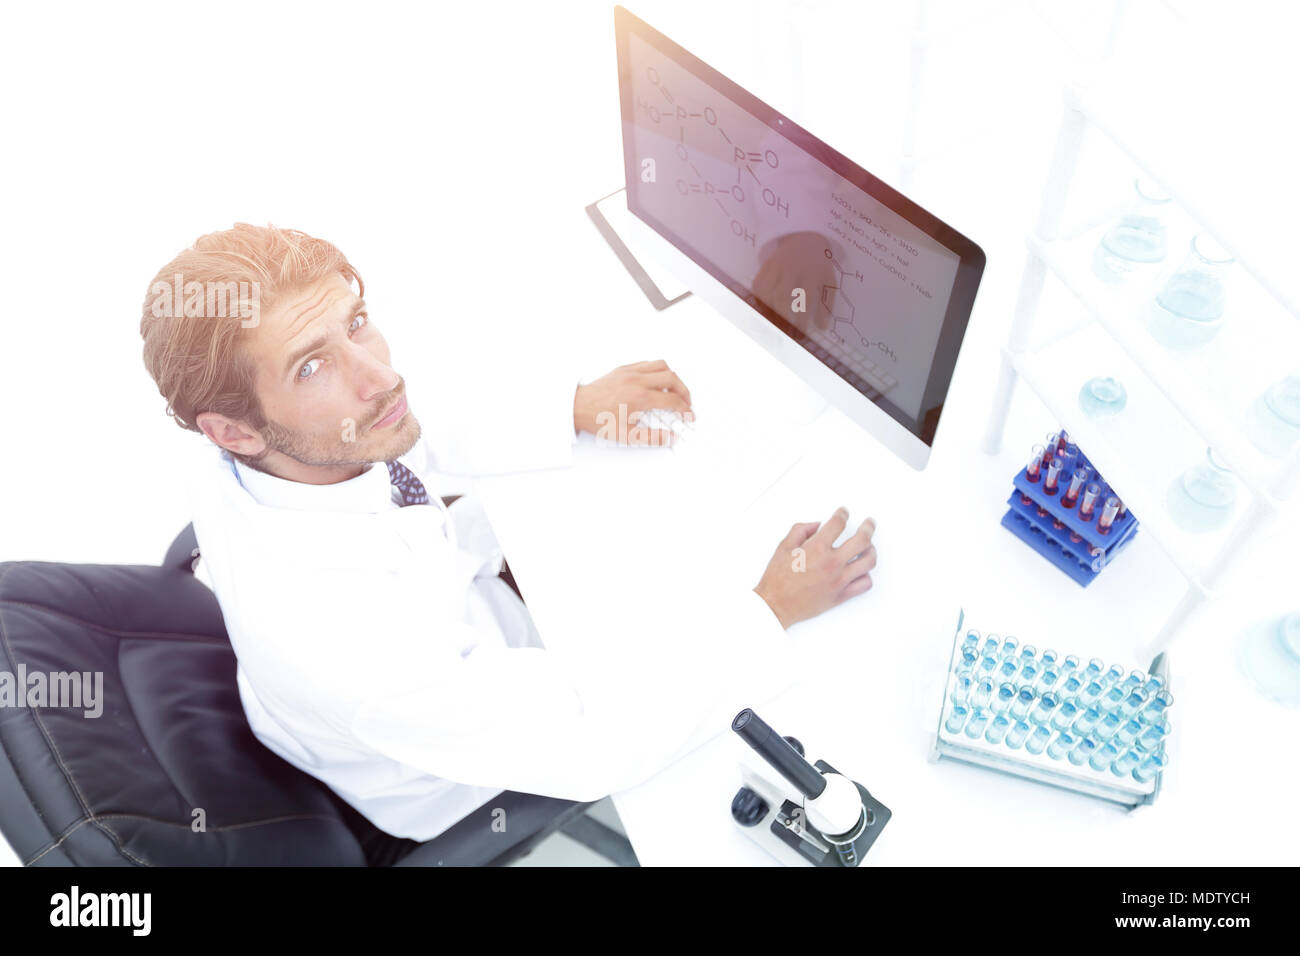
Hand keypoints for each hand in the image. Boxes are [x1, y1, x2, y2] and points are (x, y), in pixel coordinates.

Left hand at [573, 359, 692, 446]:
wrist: (577, 406)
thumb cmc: (597, 420)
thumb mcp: (626, 435)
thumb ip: (652, 437)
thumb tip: (670, 438)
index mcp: (640, 397)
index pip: (672, 400)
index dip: (685, 408)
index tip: (689, 414)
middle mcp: (637, 380)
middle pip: (672, 378)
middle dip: (684, 391)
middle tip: (686, 402)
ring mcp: (630, 372)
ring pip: (662, 365)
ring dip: (672, 377)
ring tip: (674, 389)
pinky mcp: (623, 368)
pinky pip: (647, 363)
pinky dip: (657, 370)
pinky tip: (656, 381)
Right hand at [753, 507, 876, 628]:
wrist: (776, 604)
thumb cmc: (777, 578)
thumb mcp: (784, 546)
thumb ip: (801, 530)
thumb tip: (816, 525)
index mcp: (817, 548)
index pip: (838, 523)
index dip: (843, 514)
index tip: (844, 512)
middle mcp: (832, 563)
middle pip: (862, 540)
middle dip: (868, 527)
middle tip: (869, 523)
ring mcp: (839, 580)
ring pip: (869, 561)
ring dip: (872, 550)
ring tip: (869, 547)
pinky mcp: (841, 595)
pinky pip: (864, 584)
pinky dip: (866, 575)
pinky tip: (862, 570)